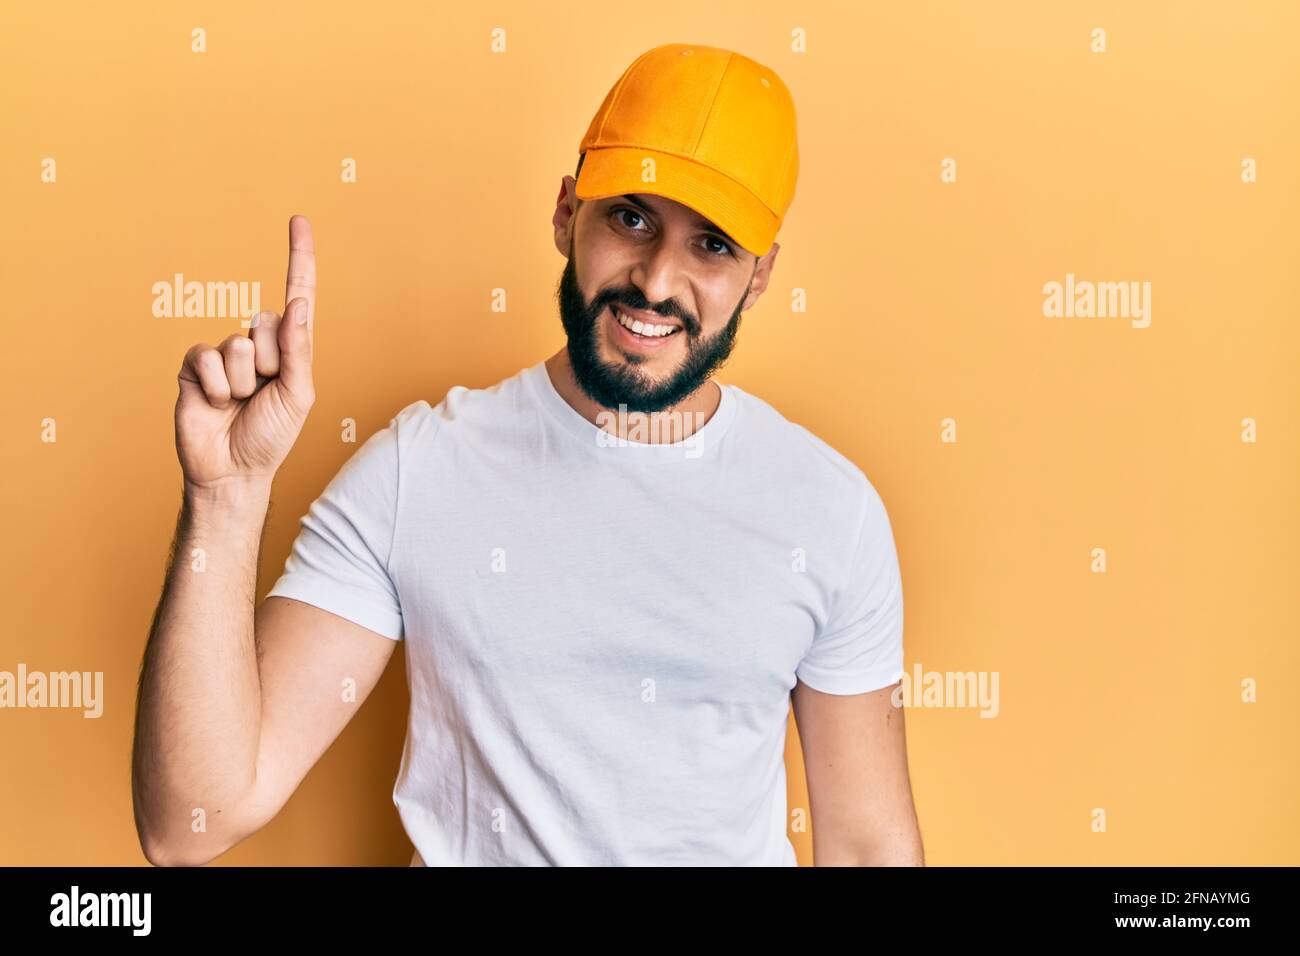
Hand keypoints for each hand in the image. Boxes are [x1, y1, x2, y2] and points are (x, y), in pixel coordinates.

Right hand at [175, 215, 317, 493]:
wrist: (233, 472)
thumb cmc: (271, 437)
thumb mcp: (298, 395)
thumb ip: (299, 349)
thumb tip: (296, 304)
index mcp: (289, 349)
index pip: (295, 296)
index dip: (298, 258)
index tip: (299, 220)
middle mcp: (257, 344)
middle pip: (265, 324)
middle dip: (271, 364)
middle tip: (262, 394)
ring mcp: (224, 354)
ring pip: (239, 344)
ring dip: (243, 382)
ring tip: (239, 404)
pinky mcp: (194, 366)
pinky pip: (207, 357)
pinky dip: (216, 386)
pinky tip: (216, 404)